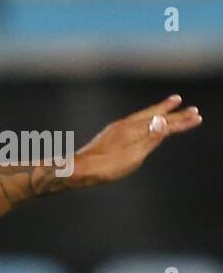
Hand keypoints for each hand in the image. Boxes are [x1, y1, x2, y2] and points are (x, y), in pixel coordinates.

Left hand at [72, 94, 201, 186]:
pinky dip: (144, 118)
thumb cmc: (104, 168)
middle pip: (152, 115)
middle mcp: (124, 125)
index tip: (196, 116)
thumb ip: (149, 139)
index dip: (180, 121)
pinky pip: (133, 122)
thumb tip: (163, 121)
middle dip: (169, 110)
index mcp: (133, 130)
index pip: (163, 123)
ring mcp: (115, 129)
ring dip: (156, 111)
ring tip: (166, 107)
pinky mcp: (109, 136)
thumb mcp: (132, 156)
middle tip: (182, 102)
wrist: (76, 170)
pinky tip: (142, 123)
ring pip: (141, 116)